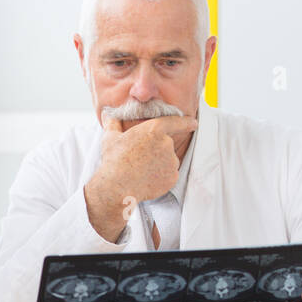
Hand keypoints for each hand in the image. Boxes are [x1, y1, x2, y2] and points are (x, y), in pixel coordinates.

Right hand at [84, 115, 197, 241]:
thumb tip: (108, 114)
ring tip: (142, 171)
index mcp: (154, 130)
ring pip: (169, 161)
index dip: (187, 122)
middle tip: (140, 159)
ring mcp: (171, 161)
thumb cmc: (113, 160)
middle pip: (167, 145)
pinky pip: (170, 175)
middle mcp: (167, 143)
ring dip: (160, 164)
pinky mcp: (173, 177)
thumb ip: (113, 124)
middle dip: (157, 150)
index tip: (194, 123)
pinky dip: (162, 177)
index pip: (176, 122)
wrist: (117, 187)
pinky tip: (147, 180)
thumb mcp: (110, 138)